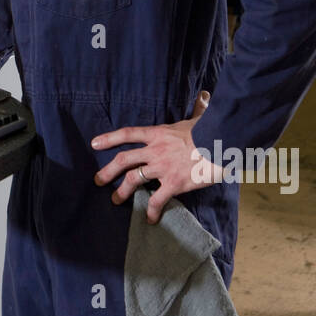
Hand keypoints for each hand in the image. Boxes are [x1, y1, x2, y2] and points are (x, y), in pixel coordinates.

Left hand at [91, 91, 219, 222]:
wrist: (221, 143)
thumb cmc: (211, 129)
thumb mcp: (198, 118)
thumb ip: (197, 109)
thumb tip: (204, 96)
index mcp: (158, 134)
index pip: (128, 134)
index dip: (109, 138)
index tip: (94, 144)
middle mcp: (155, 150)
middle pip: (123, 159)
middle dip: (108, 171)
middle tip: (98, 180)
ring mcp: (162, 167)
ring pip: (133, 179)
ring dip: (122, 192)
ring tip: (115, 201)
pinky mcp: (174, 183)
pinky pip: (157, 199)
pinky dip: (151, 210)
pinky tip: (149, 219)